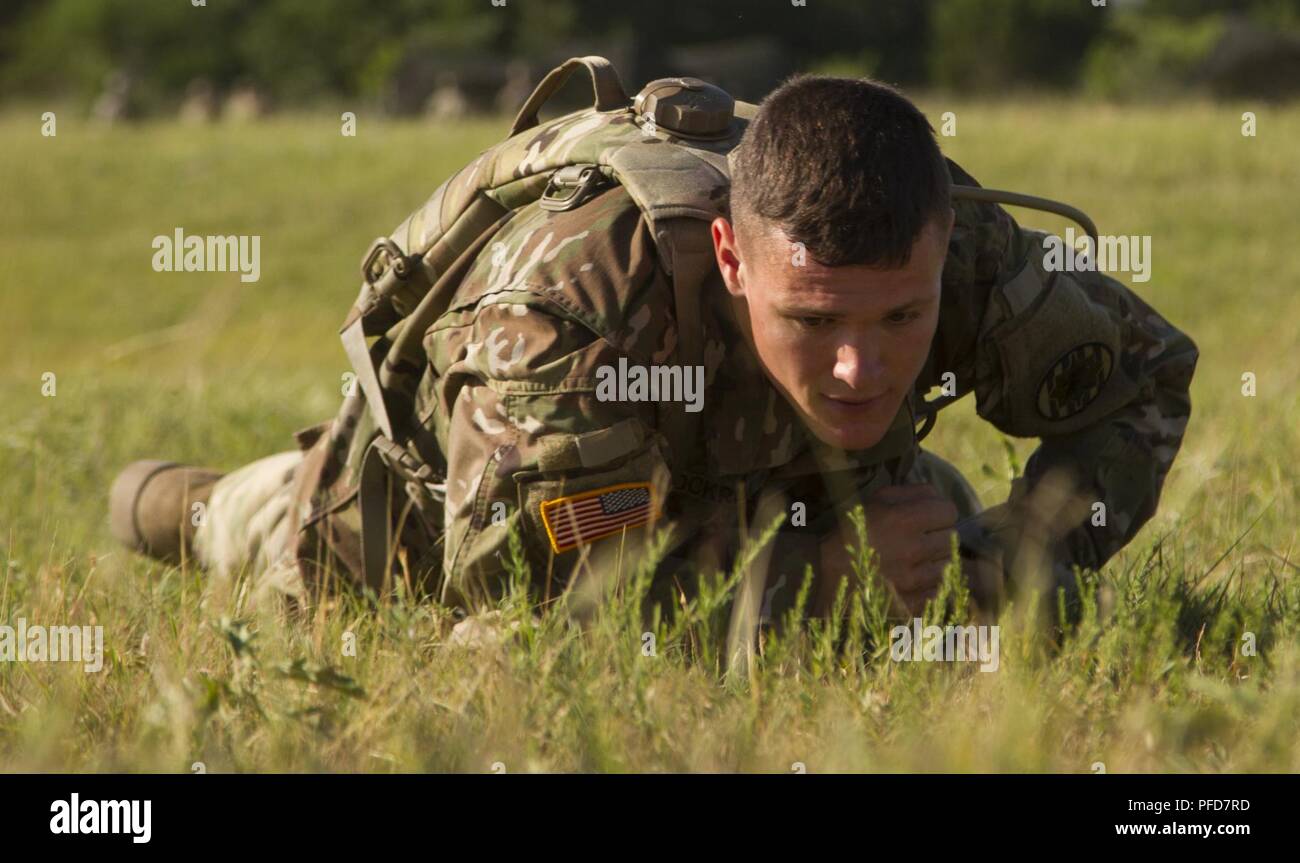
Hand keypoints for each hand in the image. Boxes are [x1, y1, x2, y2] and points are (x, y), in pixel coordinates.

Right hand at [816, 483, 958, 617]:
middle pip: (951, 537)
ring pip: (948, 564)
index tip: (928, 518)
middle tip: (919, 538)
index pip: (949, 512)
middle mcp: (913, 549)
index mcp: (903, 519)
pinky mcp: (913, 603)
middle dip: (938, 535)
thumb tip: (938, 496)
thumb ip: (910, 493)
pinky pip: (938, 589)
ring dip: (935, 560)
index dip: (939, 512)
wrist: (825, 575)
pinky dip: (930, 584)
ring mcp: (914, 580)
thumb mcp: (874, 501)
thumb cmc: (850, 533)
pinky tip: (912, 579)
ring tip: (915, 559)